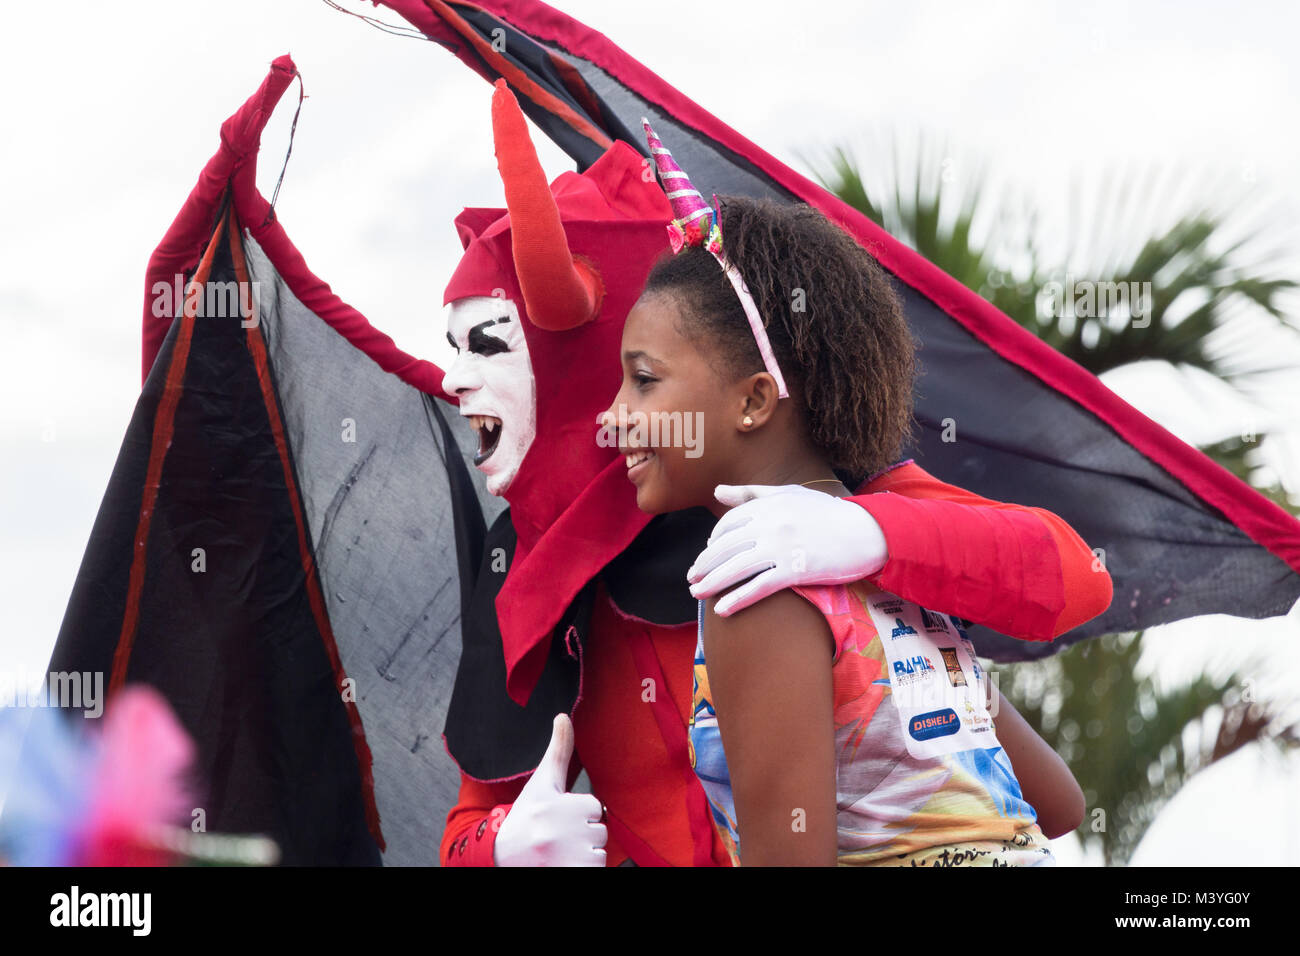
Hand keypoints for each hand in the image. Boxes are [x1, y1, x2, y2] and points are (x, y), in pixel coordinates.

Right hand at [493, 713, 606, 865]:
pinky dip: (583, 868)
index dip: (578, 814)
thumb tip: (563, 716)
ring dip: (583, 855)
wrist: (501, 857)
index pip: (593, 807)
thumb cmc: (525, 817)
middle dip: (582, 836)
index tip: (557, 819)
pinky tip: (562, 864)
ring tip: (558, 852)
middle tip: (557, 837)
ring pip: (598, 853)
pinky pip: (595, 869)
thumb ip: (558, 751)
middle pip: (599, 832)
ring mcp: (562, 858)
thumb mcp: (541, 784)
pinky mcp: (568, 873)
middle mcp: (556, 832)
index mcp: (553, 805)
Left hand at [687, 484, 887, 616]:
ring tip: (697, 594)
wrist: (868, 531)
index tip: (706, 555)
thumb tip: (717, 492)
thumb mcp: (790, 495)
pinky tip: (723, 610)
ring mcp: (783, 547)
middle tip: (691, 578)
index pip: (728, 525)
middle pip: (727, 547)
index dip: (713, 542)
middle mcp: (771, 524)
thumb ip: (751, 494)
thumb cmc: (829, 513)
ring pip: (737, 567)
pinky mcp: (797, 570)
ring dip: (713, 583)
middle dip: (704, 564)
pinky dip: (738, 599)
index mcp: (768, 505)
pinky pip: (760, 587)